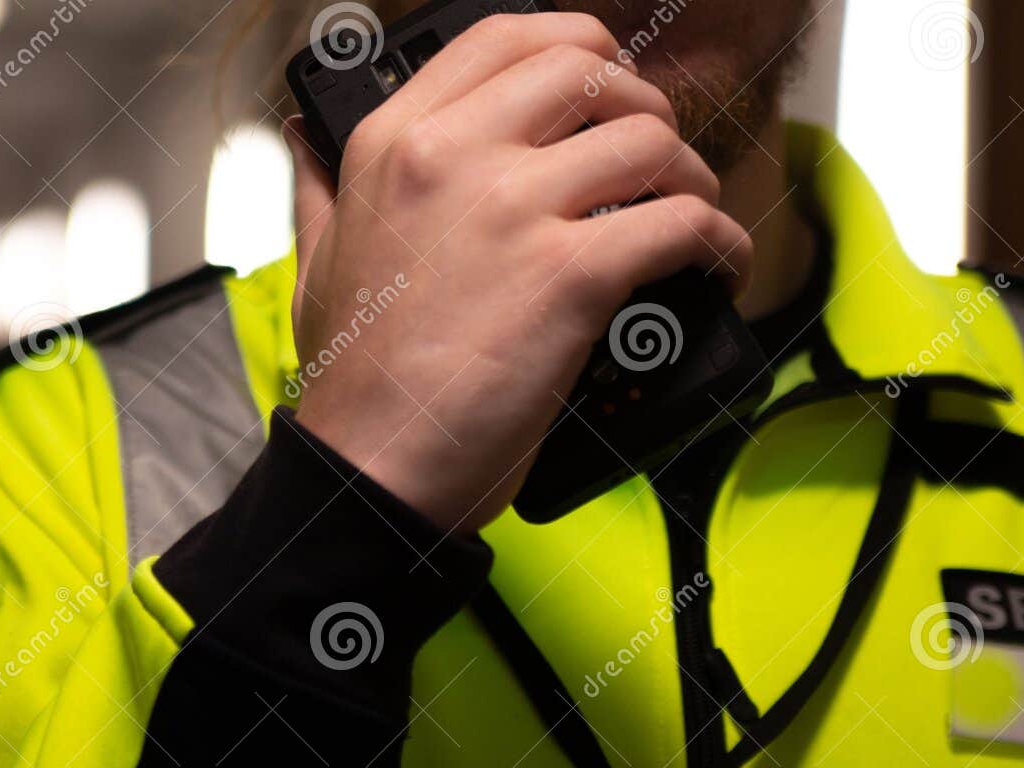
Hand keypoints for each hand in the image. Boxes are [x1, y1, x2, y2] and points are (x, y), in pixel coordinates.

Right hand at [286, 12, 751, 533]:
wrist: (370, 468)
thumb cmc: (354, 380)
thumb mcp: (317, 260)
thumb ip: (322, 188)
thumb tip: (307, 140)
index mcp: (395, 140)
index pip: (507, 36)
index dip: (577, 46)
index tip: (604, 81)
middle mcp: (454, 155)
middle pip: (590, 74)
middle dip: (643, 107)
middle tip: (654, 158)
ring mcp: (514, 210)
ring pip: (647, 141)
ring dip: (689, 175)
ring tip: (691, 215)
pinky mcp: (571, 275)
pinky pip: (682, 222)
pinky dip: (717, 242)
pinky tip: (717, 267)